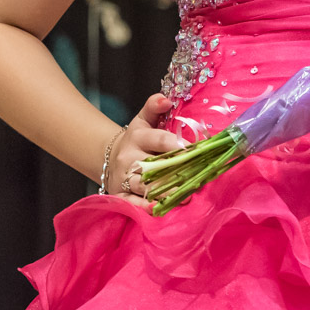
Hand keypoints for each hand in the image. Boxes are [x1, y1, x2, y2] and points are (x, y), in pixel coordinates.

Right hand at [106, 92, 185, 209]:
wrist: (112, 158)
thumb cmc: (137, 139)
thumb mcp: (144, 120)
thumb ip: (154, 106)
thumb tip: (166, 99)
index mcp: (138, 137)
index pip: (159, 139)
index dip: (177, 144)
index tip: (195, 149)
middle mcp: (129, 157)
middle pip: (153, 165)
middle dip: (176, 172)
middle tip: (197, 178)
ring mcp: (124, 177)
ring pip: (145, 186)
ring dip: (165, 191)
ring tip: (186, 196)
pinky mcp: (120, 194)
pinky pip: (131, 202)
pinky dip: (144, 207)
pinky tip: (159, 209)